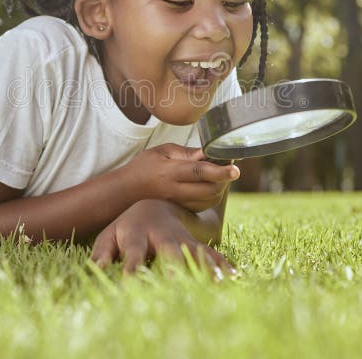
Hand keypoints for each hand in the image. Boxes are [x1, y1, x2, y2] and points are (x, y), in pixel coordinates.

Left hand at [91, 199, 235, 274]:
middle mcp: (162, 236)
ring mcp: (181, 239)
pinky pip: (211, 254)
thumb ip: (101, 254)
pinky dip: (223, 265)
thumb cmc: (126, 228)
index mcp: (138, 235)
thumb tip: (94, 271)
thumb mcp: (109, 236)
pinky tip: (236, 277)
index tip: (131, 284)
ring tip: (220, 282)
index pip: (134, 254)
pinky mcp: (195, 244)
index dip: (132, 269)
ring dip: (206, 266)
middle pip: (169, 250)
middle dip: (175, 266)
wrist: (153, 205)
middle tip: (179, 282)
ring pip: (194, 251)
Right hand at [123, 143, 238, 211]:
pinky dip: (212, 195)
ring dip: (220, 187)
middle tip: (230, 166)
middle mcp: (175, 190)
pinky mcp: (180, 209)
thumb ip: (186, 153)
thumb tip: (208, 153)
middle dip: (225, 179)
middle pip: (209, 189)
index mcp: (170, 171)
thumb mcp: (162, 151)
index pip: (199, 172)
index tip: (236, 169)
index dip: (220, 171)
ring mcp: (178, 202)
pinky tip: (210, 184)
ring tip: (220, 174)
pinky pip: (203, 206)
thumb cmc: (144, 166)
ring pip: (209, 200)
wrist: (126, 191)